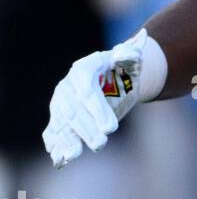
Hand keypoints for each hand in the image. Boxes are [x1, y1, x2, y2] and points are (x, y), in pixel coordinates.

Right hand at [43, 29, 148, 168]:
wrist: (116, 79)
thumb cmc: (125, 69)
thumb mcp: (131, 59)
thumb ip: (132, 52)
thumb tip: (140, 39)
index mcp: (83, 70)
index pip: (88, 93)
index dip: (98, 111)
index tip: (112, 128)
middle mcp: (67, 87)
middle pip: (74, 111)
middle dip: (87, 129)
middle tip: (102, 144)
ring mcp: (60, 103)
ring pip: (62, 123)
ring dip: (67, 140)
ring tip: (74, 155)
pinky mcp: (59, 117)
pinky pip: (54, 131)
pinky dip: (55, 145)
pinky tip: (59, 159)